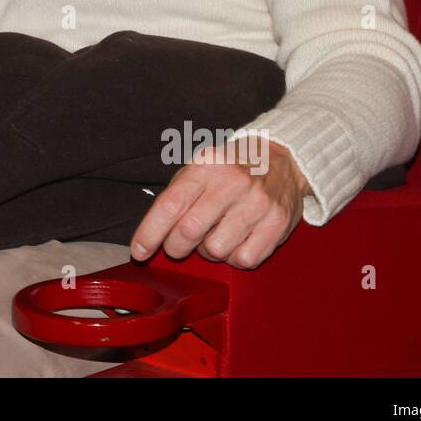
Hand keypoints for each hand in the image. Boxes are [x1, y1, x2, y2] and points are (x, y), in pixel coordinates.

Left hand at [130, 139, 309, 268]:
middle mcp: (232, 182)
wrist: (282, 160)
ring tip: (213, 237)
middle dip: (175, 247)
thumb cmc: (230, 170)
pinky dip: (234, 258)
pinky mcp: (278, 223)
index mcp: (207, 165)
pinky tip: (235, 242)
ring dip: (207, 252)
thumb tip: (151, 236)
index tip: (138, 251)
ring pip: (216, 250)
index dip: (150, 233)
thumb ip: (177, 197)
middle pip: (189, 231)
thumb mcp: (199, 168)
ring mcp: (258, 203)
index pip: (170, 204)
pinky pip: (244, 259)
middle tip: (177, 246)